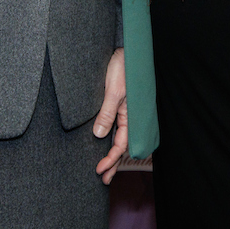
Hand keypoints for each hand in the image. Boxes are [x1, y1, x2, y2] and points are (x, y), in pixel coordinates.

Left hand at [94, 48, 127, 184]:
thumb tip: (99, 135)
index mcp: (130, 115)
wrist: (127, 48)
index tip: (99, 170)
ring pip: (118, 137)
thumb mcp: (114, 91)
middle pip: (121, 145)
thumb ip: (107, 113)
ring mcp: (123, 110)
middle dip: (112, 163)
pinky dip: (110, 137)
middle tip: (103, 180)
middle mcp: (128, 115)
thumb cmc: (123, 67)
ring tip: (103, 168)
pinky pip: (115, 125)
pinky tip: (103, 142)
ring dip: (111, 153)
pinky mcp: (118, 102)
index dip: (110, 160)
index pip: (121, 145)